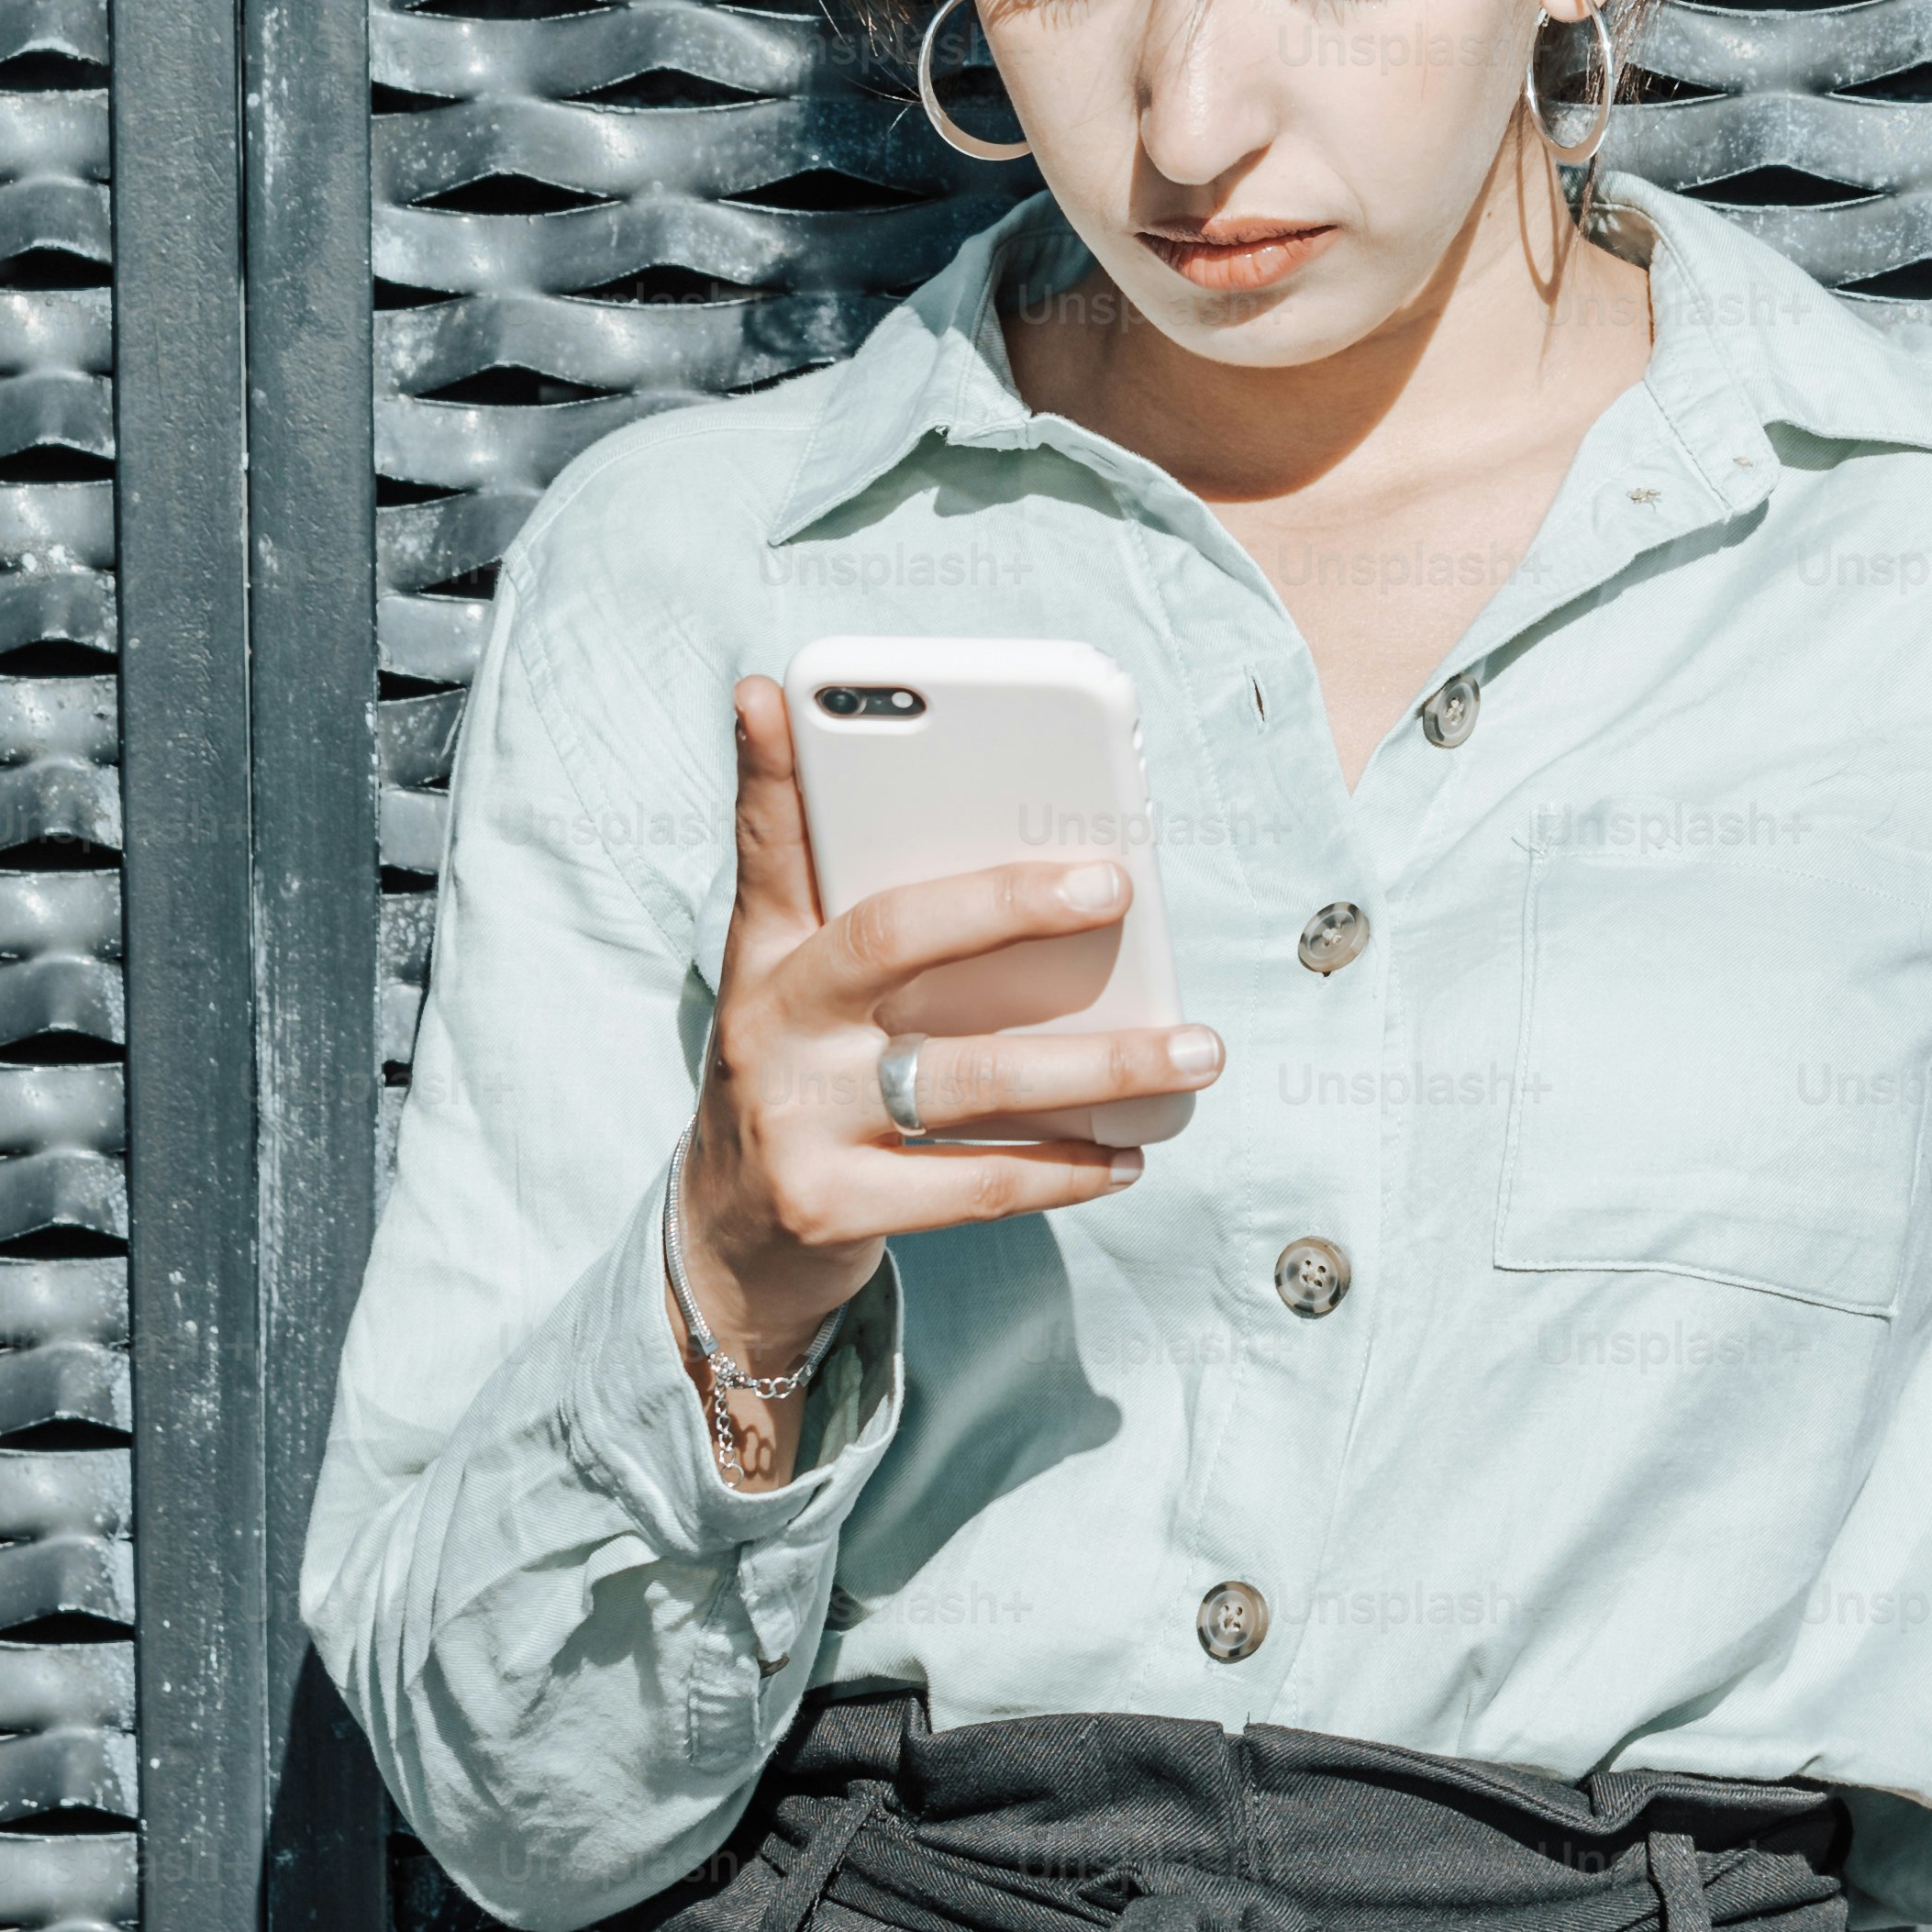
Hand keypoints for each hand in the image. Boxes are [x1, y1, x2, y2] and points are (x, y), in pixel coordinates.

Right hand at [668, 676, 1224, 1483]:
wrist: (732, 1241)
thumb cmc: (812, 1080)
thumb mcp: (811, 992)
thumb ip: (884, 918)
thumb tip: (1003, 839)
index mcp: (768, 954)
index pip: (766, 845)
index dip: (767, 768)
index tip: (775, 689)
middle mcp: (770, 1024)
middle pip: (891, 936)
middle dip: (1009, 902)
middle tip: (1118, 880)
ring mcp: (794, 1117)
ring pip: (968, 1075)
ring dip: (1101, 1063)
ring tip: (1199, 1049)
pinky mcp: (829, 1206)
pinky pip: (974, 1183)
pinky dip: (1067, 1168)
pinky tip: (1131, 1153)